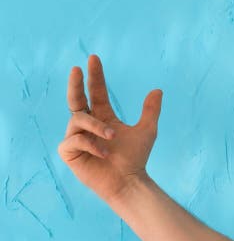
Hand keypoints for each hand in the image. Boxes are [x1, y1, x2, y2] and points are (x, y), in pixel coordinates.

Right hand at [57, 54, 162, 203]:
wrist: (128, 182)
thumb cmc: (135, 159)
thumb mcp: (147, 131)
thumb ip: (150, 111)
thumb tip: (158, 90)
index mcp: (102, 118)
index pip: (96, 93)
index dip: (95, 76)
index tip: (93, 58)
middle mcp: (86, 125)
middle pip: (76, 99)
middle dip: (75, 83)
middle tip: (76, 69)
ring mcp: (76, 137)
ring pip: (79, 120)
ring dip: (97, 127)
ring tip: (112, 138)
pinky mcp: (69, 152)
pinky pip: (75, 139)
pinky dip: (91, 143)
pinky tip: (105, 152)